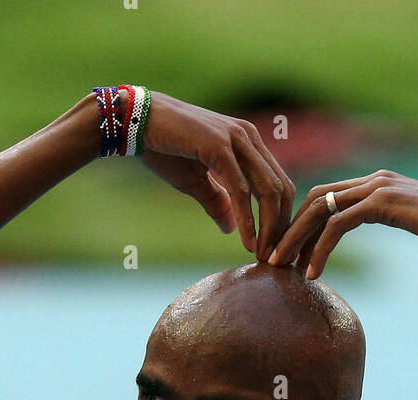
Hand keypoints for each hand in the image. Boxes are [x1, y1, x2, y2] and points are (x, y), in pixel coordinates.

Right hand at [137, 93, 295, 259]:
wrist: (135, 122)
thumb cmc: (164, 148)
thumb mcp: (195, 181)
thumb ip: (217, 201)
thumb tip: (231, 228)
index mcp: (248, 143)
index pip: (279, 184)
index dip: (281, 219)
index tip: (273, 249)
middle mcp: (248, 137)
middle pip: (281, 189)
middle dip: (282, 228)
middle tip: (275, 259)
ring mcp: (236, 139)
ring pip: (268, 190)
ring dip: (269, 229)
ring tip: (263, 255)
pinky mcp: (219, 146)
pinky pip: (241, 190)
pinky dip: (248, 220)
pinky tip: (247, 242)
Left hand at [268, 171, 417, 278]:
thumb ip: (398, 223)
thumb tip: (398, 231)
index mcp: (378, 183)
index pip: (326, 197)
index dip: (301, 224)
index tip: (287, 252)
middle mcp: (374, 179)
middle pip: (314, 199)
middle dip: (288, 229)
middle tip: (271, 259)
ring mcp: (378, 188)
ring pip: (319, 209)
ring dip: (294, 239)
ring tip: (280, 268)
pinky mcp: (383, 204)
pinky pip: (338, 225)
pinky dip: (320, 249)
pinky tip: (312, 273)